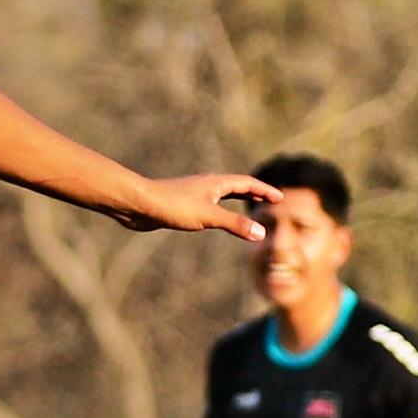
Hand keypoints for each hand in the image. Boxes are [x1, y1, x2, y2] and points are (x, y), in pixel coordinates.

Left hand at [138, 176, 273, 239]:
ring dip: (237, 201)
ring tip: (247, 208)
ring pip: (221, 196)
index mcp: (216, 183)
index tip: (279, 198)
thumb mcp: (208, 217)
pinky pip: (208, 205)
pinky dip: (220, 210)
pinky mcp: (181, 205)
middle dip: (254, 194)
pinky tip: (214, 219)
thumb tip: (261, 234)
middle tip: (269, 201)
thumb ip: (235, 224)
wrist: (138, 204)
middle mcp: (206, 185)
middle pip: (236, 187)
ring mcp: (193, 194)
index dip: (265, 191)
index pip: (248, 184)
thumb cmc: (172, 206)